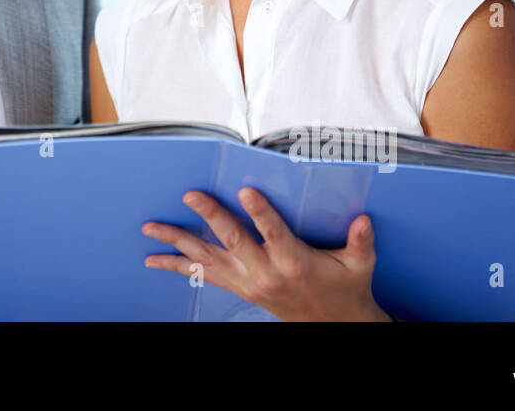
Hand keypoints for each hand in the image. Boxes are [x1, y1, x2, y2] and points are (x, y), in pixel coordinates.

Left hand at [141, 188, 390, 320]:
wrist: (332, 323)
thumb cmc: (345, 288)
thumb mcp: (360, 265)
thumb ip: (360, 241)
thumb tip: (363, 219)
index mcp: (295, 262)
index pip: (274, 234)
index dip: (261, 213)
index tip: (246, 191)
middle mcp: (265, 273)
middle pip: (233, 242)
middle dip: (211, 216)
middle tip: (192, 194)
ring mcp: (248, 282)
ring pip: (207, 258)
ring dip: (178, 241)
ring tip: (151, 228)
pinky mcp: (239, 288)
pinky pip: (202, 274)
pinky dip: (177, 265)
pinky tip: (154, 258)